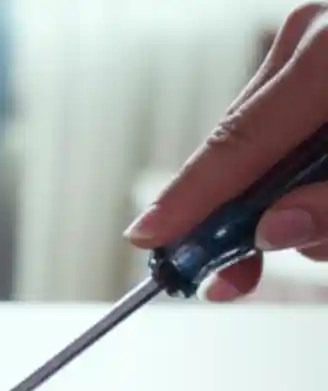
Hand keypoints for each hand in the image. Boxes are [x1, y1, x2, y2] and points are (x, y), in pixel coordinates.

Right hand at [124, 3, 327, 300]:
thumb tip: (278, 230)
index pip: (239, 142)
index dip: (190, 199)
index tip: (150, 238)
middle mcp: (315, 44)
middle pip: (245, 154)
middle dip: (250, 220)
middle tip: (237, 278)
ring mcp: (320, 51)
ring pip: (271, 157)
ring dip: (299, 205)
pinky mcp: (325, 68)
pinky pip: (293, 141)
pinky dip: (312, 180)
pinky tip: (327, 198)